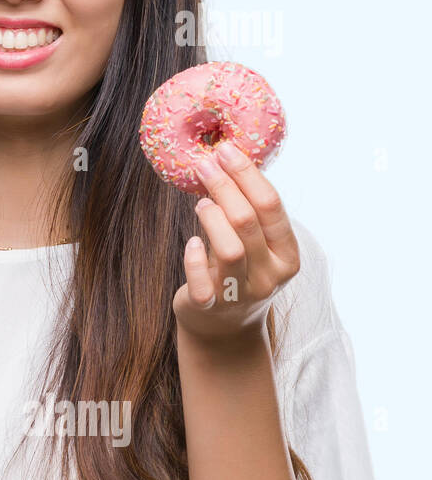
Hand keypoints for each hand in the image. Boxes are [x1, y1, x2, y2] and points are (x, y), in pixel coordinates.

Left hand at [172, 140, 300, 342]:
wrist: (224, 330)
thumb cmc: (238, 274)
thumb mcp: (256, 247)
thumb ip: (249, 215)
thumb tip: (226, 160)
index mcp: (287, 255)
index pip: (271, 206)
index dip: (247, 174)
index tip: (226, 150)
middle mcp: (270, 276)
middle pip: (248, 222)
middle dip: (224, 186)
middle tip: (204, 163)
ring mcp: (242, 294)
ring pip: (231, 249)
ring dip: (212, 219)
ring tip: (200, 203)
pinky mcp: (211, 307)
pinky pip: (202, 280)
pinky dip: (194, 258)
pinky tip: (192, 243)